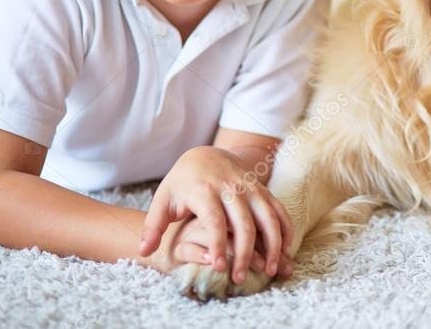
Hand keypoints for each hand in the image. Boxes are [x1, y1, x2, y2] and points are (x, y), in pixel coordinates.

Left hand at [137, 146, 293, 284]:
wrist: (206, 154)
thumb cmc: (182, 182)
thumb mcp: (164, 199)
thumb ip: (153, 225)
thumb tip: (144, 250)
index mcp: (204, 190)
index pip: (214, 220)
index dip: (218, 244)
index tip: (219, 268)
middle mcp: (230, 188)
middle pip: (243, 222)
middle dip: (244, 252)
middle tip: (239, 278)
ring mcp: (250, 187)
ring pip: (267, 216)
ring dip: (272, 244)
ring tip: (271, 269)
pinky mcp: (262, 189)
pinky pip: (279, 210)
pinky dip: (285, 230)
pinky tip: (285, 250)